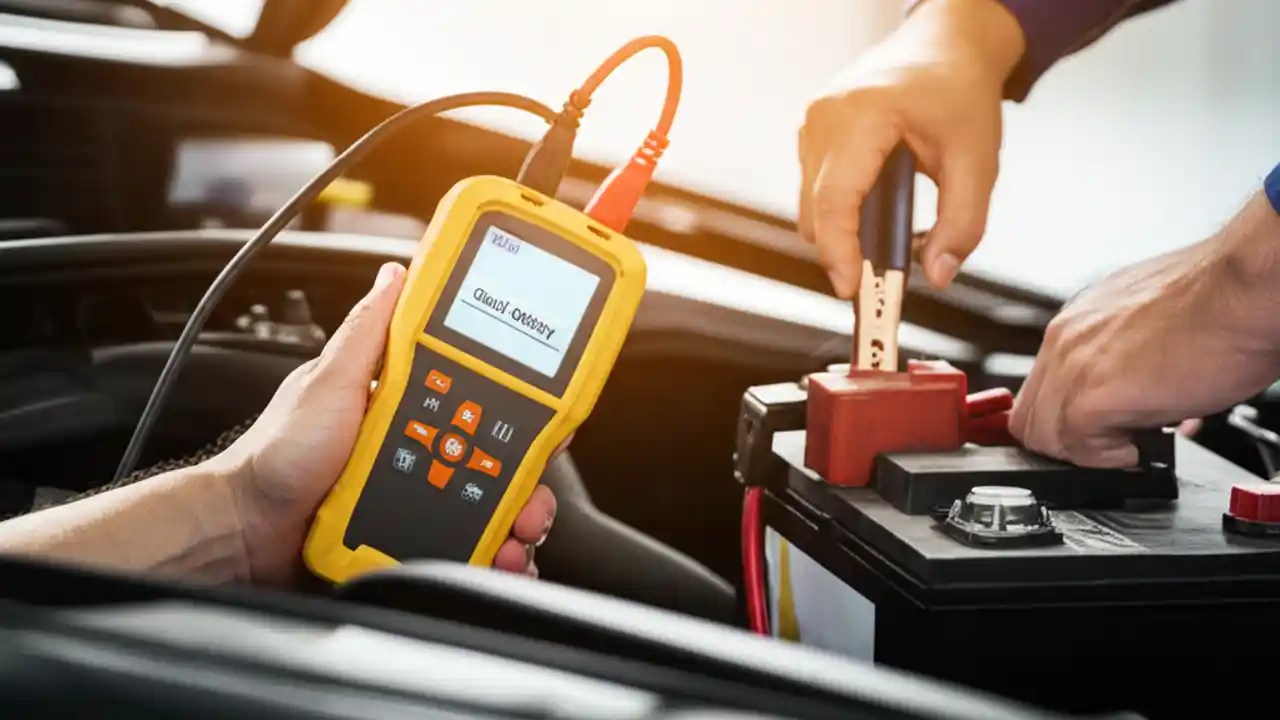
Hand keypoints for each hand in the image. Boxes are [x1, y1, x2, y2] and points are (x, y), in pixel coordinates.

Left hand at [220, 262, 556, 585]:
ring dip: (512, 524)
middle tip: (528, 500)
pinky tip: (489, 558)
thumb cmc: (275, 456)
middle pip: (498, 459)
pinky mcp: (412, 531)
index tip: (546, 426)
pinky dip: (485, 553)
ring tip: (508, 540)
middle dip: (526, 483)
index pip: (482, 397)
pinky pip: (462, 541)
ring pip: (489, 505)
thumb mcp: (328, 382)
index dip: (523, 412)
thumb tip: (396, 273)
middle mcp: (419, 444)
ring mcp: (418, 489)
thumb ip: (366, 333)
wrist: (245, 531)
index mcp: (406, 401)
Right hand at [798, 0, 1024, 296]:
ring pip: (813, 206)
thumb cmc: (959, 88)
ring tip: (890, 237)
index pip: (835, 200)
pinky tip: (880, 210)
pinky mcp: (813, 136)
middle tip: (884, 280)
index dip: (839, 252)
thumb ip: (964, 221)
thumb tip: (939, 274)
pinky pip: (817, 190)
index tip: (853, 290)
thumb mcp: (977, 157)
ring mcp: (812, 127)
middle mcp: (823, 120)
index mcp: (859, 116)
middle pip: (817, 212)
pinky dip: (844, 212)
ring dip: (846, 231)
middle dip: (845, 251)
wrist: (946, 44)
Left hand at [1010, 193, 1279, 466]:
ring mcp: (1073, 368)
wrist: (1247, 287)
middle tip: (1116, 443)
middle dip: (1070, 441)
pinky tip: (1144, 444)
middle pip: (1030, 417)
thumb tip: (1133, 391)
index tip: (1099, 431)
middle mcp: (1065, 339)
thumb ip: (1124, 356)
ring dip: (1088, 451)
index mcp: (1078, 322)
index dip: (1066, 421)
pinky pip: (1075, 448)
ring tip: (1136, 440)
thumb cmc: (1220, 300)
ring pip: (1043, 437)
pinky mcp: (1091, 397)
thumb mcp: (1150, 324)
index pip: (1040, 389)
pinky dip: (1109, 459)